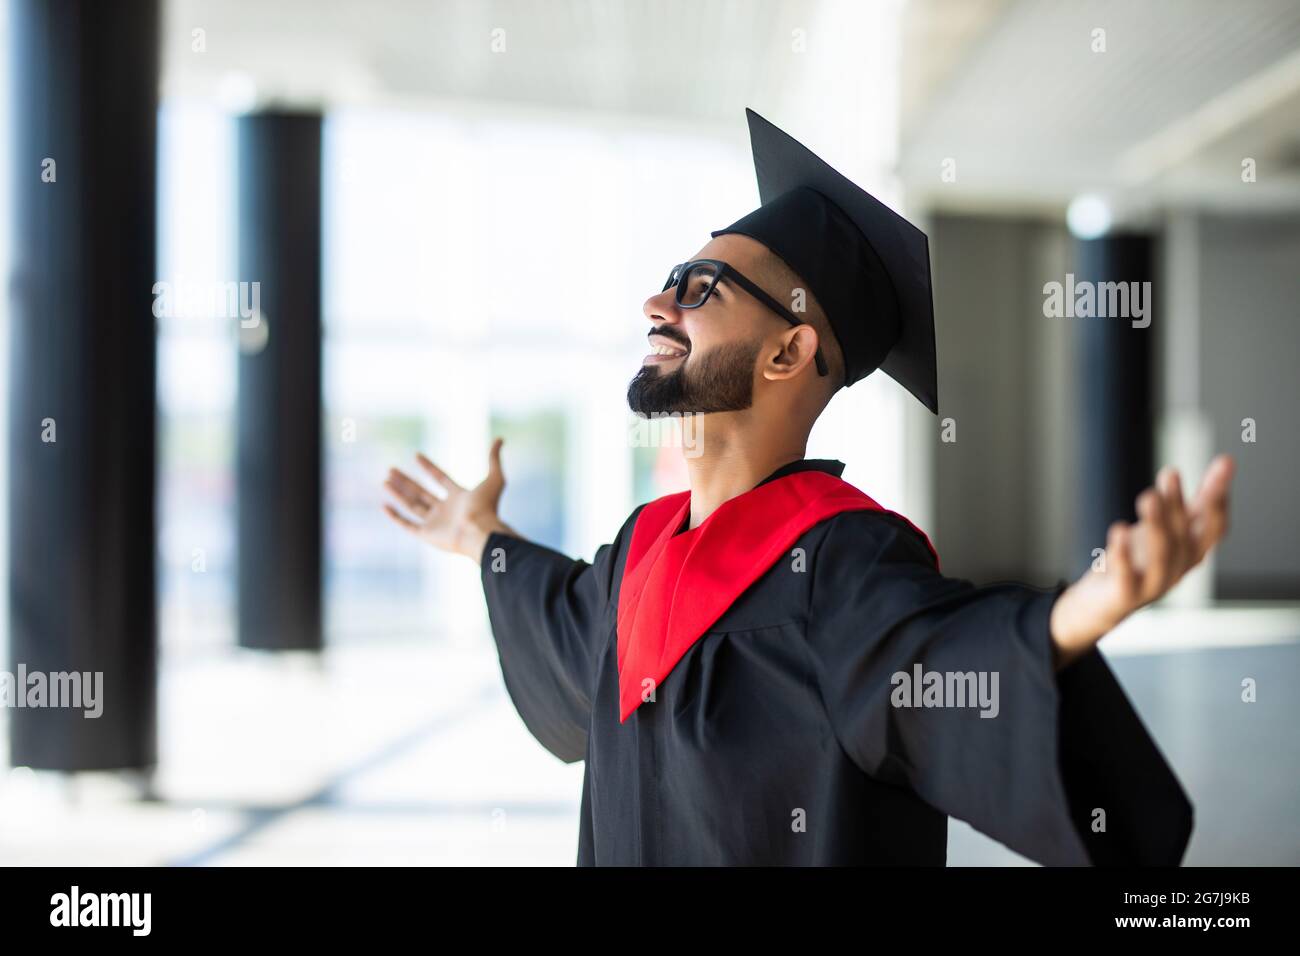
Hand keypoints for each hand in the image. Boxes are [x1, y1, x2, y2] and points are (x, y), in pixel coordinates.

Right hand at [382, 438, 517, 559]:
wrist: (480, 531)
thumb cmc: (488, 506)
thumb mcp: (494, 477)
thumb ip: (494, 458)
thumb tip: (500, 439)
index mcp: (460, 497)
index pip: (441, 478)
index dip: (429, 467)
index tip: (416, 455)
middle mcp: (446, 510)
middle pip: (422, 492)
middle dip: (406, 480)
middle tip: (391, 469)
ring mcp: (436, 523)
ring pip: (412, 505)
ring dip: (398, 493)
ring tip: (385, 480)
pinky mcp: (427, 535)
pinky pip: (407, 524)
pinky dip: (395, 516)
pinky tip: (384, 505)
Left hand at [1050, 454, 1234, 667]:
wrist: (1103, 603)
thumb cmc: (1142, 561)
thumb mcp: (1169, 528)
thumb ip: (1195, 501)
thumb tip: (1226, 463)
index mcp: (1192, 551)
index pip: (1215, 526)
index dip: (1219, 499)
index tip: (1223, 465)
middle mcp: (1179, 568)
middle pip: (1184, 535)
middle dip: (1178, 504)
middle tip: (1171, 473)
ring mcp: (1155, 584)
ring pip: (1162, 555)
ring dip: (1157, 524)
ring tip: (1149, 496)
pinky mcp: (1126, 595)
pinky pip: (1127, 577)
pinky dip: (1124, 554)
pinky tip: (1119, 530)